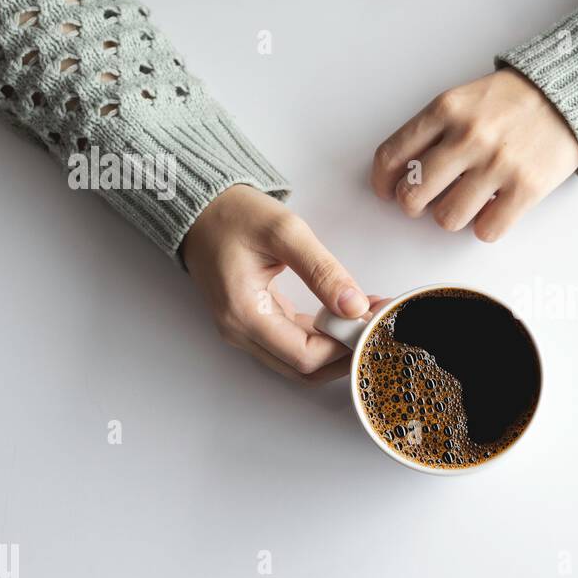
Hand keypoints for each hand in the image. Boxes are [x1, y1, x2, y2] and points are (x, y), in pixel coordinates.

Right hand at [181, 185, 385, 383]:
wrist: (201, 208)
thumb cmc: (233, 215)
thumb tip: (354, 306)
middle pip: (303, 368)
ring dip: (335, 345)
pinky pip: (293, 343)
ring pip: (300, 361)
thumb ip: (322, 271)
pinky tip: (344, 314)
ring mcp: (246, 330)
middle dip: (344, 352)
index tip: (371, 323)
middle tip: (375, 324)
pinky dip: (322, 335)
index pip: (304, 356)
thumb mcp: (284, 232)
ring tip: (365, 316)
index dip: (343, 346)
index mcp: (245, 314)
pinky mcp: (255, 322)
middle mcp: (241, 332)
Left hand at [371, 69, 577, 241]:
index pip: (392, 156)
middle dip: (412, 205)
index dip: (383, 182)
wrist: (571, 95)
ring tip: (465, 203)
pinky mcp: (527, 188)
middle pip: (414, 195)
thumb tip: (404, 174)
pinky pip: (486, 230)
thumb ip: (433, 130)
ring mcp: (498, 164)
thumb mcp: (465, 98)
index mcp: (446, 110)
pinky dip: (485, 227)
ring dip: (451, 217)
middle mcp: (468, 137)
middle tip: (424, 203)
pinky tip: (492, 209)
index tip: (387, 191)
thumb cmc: (514, 101)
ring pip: (447, 219)